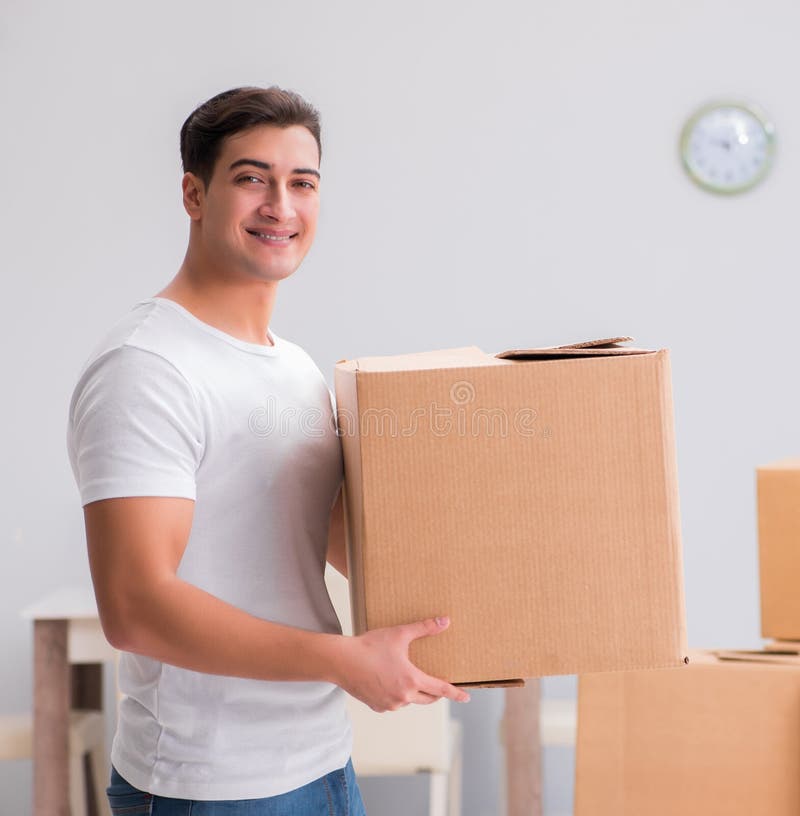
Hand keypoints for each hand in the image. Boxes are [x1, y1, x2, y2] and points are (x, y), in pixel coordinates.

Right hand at [333, 616, 470, 712]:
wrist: (341, 661)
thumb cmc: (370, 646)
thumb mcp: (400, 634)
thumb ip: (424, 628)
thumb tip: (445, 621)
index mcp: (412, 680)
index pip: (441, 689)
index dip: (455, 693)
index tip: (467, 697)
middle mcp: (403, 697)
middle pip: (427, 699)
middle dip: (435, 693)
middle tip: (440, 687)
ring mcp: (389, 704)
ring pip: (409, 701)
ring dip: (413, 693)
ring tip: (407, 677)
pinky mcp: (377, 706)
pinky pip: (393, 703)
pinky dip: (395, 695)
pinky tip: (388, 682)